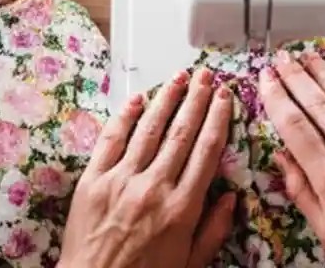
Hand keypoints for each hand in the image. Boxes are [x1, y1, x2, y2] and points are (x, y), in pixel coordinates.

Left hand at [58, 68, 235, 267]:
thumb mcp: (191, 264)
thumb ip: (213, 230)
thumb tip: (231, 197)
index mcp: (182, 209)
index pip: (206, 151)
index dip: (218, 119)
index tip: (225, 98)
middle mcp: (153, 188)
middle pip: (181, 133)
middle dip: (197, 99)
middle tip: (207, 76)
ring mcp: (120, 182)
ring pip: (148, 130)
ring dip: (166, 99)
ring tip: (180, 77)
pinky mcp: (93, 182)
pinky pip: (111, 141)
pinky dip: (125, 117)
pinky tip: (137, 99)